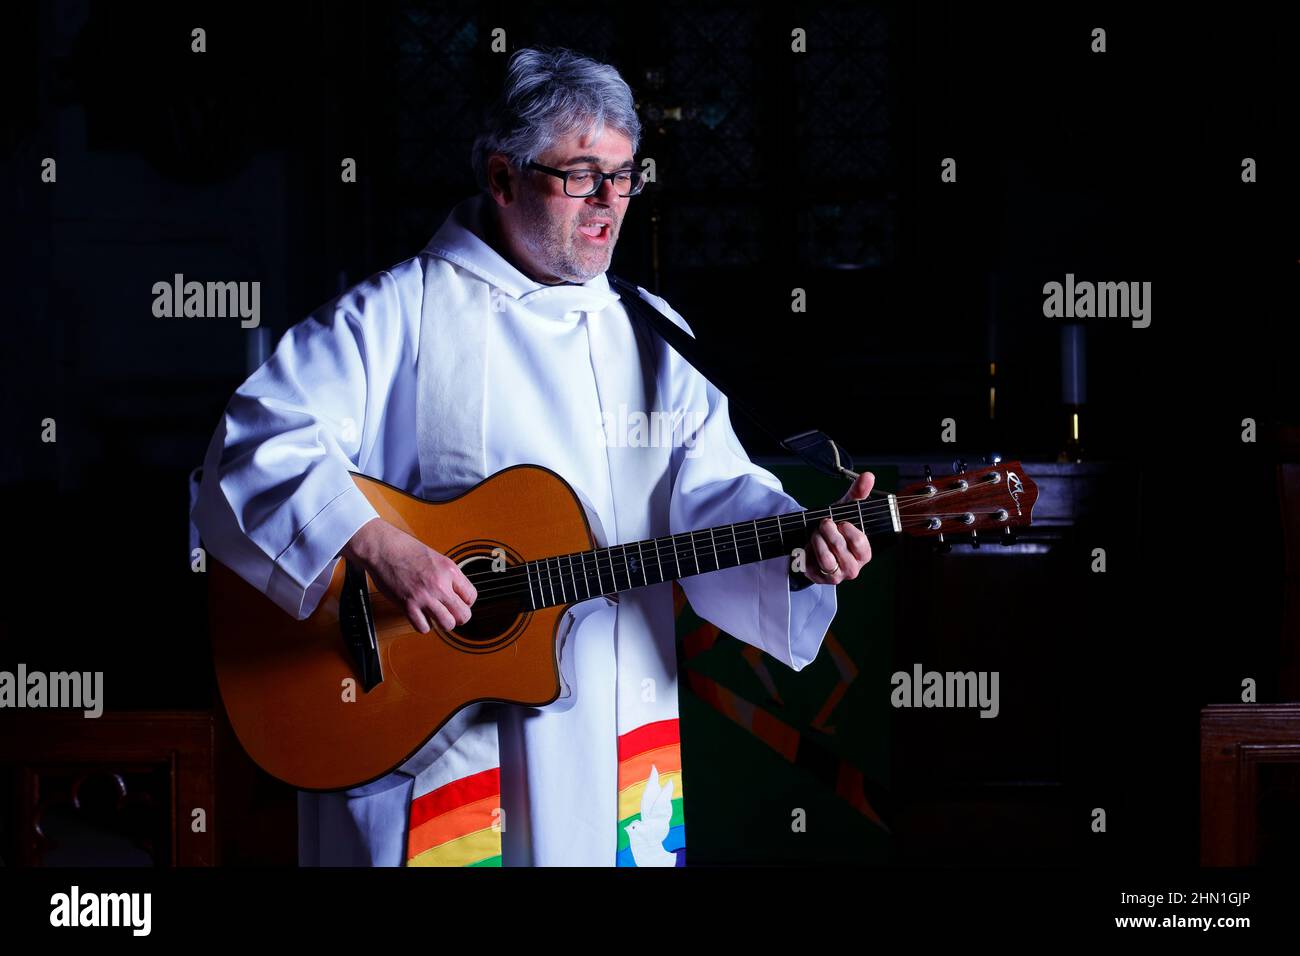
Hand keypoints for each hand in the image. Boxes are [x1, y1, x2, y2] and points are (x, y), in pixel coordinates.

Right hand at [341, 518, 476, 632]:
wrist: (384, 548)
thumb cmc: (407, 550)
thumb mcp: (437, 559)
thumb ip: (449, 577)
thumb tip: (457, 595)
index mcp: (450, 571)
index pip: (471, 597)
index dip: (466, 602)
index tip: (458, 602)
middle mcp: (440, 584)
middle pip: (464, 615)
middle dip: (458, 617)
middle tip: (450, 613)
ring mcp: (424, 596)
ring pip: (447, 624)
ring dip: (443, 623)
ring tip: (436, 616)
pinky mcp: (408, 605)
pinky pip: (424, 627)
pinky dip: (423, 625)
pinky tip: (420, 616)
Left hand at [802, 471, 874, 585]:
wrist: (813, 542)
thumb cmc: (835, 528)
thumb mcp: (845, 510)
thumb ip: (857, 494)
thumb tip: (868, 476)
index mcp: (864, 553)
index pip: (860, 543)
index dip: (848, 529)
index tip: (840, 521)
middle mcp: (853, 567)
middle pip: (841, 549)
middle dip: (829, 531)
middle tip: (824, 523)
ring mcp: (836, 575)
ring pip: (827, 559)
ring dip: (818, 540)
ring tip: (815, 533)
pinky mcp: (818, 578)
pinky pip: (812, 565)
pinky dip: (807, 551)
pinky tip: (808, 545)